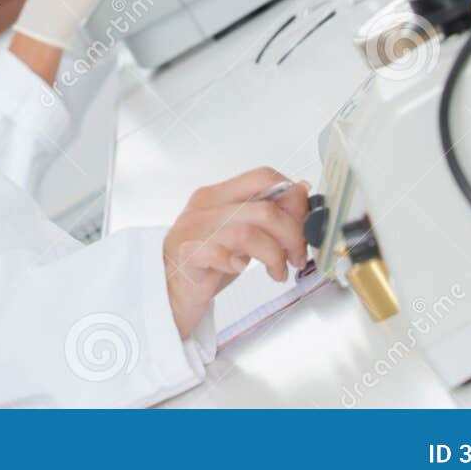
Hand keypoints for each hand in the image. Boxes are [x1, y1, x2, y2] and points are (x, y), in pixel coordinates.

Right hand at [162, 168, 310, 339]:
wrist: (166, 292)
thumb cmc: (205, 263)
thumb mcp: (241, 235)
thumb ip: (266, 214)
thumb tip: (301, 191)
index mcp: (219, 196)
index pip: (263, 177)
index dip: (293, 198)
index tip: (304, 223)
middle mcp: (206, 208)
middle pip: (265, 208)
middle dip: (293, 236)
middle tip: (295, 256)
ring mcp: (194, 230)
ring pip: (249, 232)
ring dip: (274, 256)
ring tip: (277, 271)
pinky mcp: (187, 256)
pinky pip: (216, 251)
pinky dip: (235, 262)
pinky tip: (240, 269)